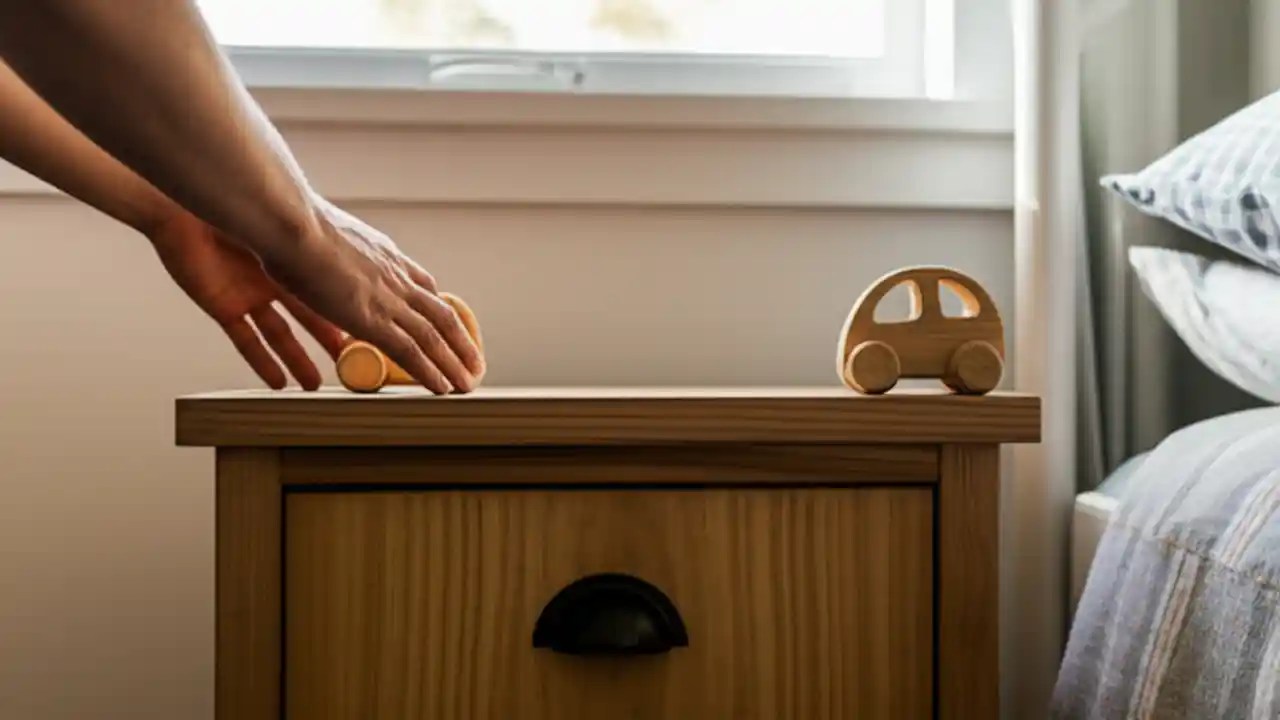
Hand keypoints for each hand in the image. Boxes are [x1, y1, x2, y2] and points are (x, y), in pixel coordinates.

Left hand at [148, 209, 347, 389]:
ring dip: (297, 360)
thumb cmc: (226, 208)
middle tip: (346, 364)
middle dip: (327, 342)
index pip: (325, 291)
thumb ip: (312, 247)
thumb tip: (363, 256)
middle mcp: (272, 278)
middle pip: (307, 317)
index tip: (365, 330)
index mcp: (290, 256)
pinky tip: (277, 382)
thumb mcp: (280, 228)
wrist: (178, 210)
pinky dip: (261, 363)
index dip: (344, 313)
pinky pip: (245, 341)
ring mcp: (249, 294)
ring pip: (279, 334)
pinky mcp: (223, 307)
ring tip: (314, 384)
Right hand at [254, 199, 483, 394]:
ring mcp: (386, 297)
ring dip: (454, 362)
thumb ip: (330, 249)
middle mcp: (393, 275)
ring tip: (468, 383)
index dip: (434, 304)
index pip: (420, 281)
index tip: (444, 320)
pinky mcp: (371, 319)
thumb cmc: (289, 222)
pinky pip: (410, 351)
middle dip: (459, 340)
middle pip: (438, 312)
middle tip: (472, 360)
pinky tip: (442, 388)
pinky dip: (430, 372)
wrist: (288, 221)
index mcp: (382, 253)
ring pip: (433, 336)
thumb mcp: (322, 232)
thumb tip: (317, 255)